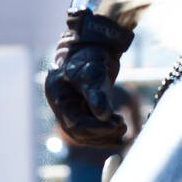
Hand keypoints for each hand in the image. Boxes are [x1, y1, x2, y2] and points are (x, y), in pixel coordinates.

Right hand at [45, 11, 132, 146]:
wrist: (94, 46)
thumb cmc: (90, 54)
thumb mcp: (92, 71)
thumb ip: (97, 93)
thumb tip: (104, 116)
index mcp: (58, 95)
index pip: (74, 122)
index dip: (95, 128)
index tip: (115, 125)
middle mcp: (63, 105)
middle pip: (79, 132)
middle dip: (101, 133)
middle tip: (122, 126)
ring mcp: (72, 108)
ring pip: (85, 134)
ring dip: (104, 136)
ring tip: (123, 127)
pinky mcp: (83, 110)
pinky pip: (92, 129)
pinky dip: (105, 133)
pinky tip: (120, 132)